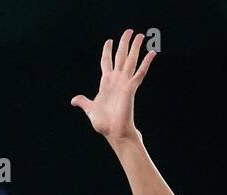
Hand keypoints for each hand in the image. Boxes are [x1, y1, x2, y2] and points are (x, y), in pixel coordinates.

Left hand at [71, 29, 154, 144]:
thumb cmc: (104, 123)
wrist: (114, 132)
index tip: (109, 41)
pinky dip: (146, 62)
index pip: (107, 61)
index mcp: (106, 82)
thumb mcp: (90, 109)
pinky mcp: (131, 88)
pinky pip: (140, 72)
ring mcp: (125, 83)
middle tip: (129, 31)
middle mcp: (116, 80)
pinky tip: (152, 53)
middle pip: (121, 56)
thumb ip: (84, 102)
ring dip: (135, 47)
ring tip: (140, 35)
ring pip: (131, 60)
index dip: (107, 51)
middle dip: (124, 43)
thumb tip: (74, 100)